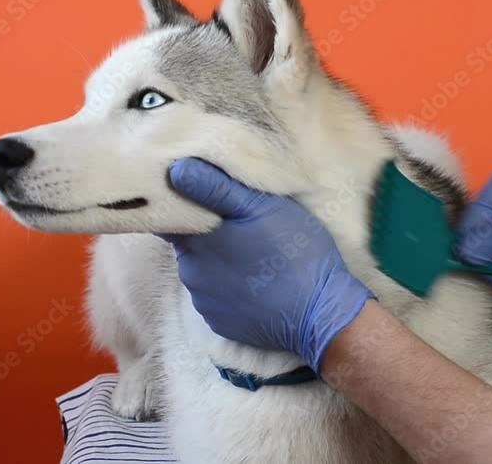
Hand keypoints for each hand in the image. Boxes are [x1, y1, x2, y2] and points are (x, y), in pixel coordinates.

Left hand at [162, 158, 373, 371]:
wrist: (319, 313)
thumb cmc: (293, 253)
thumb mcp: (262, 208)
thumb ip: (217, 188)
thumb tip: (176, 169)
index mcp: (197, 239)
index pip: (172, 217)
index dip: (186, 205)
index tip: (207, 198)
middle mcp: (191, 272)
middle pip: (187, 244)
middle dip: (207, 233)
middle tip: (242, 225)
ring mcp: (204, 301)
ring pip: (202, 271)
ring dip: (219, 261)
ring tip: (253, 255)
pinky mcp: (219, 322)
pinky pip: (215, 297)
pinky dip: (229, 288)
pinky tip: (255, 282)